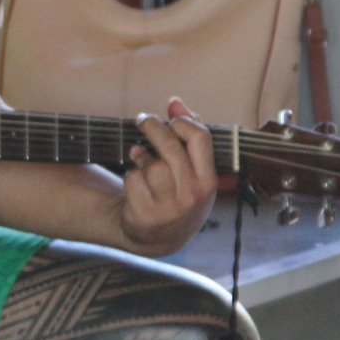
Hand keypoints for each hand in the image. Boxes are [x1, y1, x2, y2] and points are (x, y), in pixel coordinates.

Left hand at [118, 98, 217, 255]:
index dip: (181, 122)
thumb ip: (188, 134)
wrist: (159, 237)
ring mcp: (169, 208)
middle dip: (152, 127)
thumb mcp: (193, 170)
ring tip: (139, 157)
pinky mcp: (144, 215)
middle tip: (141, 119)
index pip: (200, 139)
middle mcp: (193, 195)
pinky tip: (135, 182)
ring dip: (140, 157)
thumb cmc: (179, 193)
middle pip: (170, 148)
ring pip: (150, 165)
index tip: (168, 118)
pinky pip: (132, 180)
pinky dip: (130, 176)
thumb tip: (175, 102)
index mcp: (209, 180)